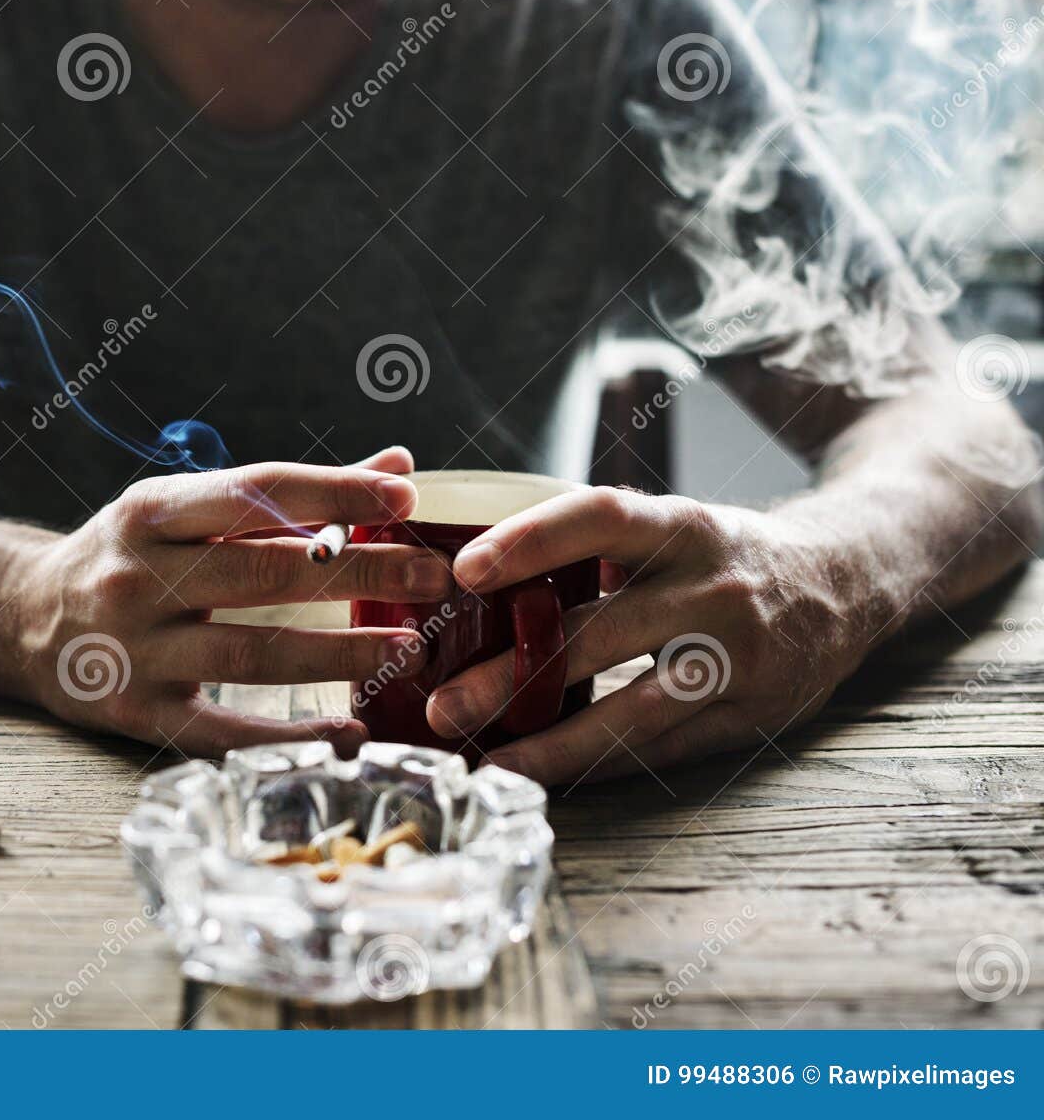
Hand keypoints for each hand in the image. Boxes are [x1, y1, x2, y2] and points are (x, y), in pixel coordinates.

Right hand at [7, 448, 453, 757]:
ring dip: (340, 653)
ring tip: (408, 647)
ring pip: (252, 654)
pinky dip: (291, 737)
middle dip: (360, 572)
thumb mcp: (186, 508)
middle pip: (265, 574)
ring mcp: (135, 650)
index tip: (405, 498)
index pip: (256, 492)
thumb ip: (290, 494)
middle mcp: (138, 576)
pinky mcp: (136, 713)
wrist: (23, 617)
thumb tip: (397, 465)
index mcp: (152, 511)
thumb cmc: (129, 556)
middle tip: (434, 577)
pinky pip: (223, 732)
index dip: (334, 492)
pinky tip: (351, 730)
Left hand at [427, 487, 868, 783]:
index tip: (466, 571)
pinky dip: (598, 765)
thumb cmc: (724, 554)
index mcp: (686, 526)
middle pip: (603, 633)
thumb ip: (595, 548)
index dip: (534, 540)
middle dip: (514, 674)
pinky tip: (543, 775)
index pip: (604, 518)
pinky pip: (660, 750)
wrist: (852, 579)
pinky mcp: (751, 715)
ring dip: (553, 742)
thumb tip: (470, 577)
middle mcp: (715, 590)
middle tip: (442, 703)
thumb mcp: (674, 527)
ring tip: (489, 761)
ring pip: (634, 713)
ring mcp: (738, 659)